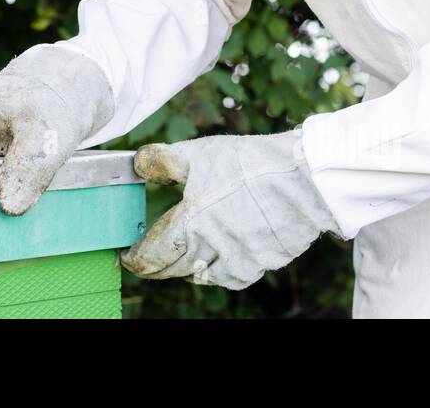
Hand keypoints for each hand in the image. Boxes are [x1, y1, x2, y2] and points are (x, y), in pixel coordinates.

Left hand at [120, 129, 340, 289]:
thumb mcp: (198, 154)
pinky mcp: (263, 263)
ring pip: (203, 276)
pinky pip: (233, 275)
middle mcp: (212, 250)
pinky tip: (219, 256)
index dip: (137, 260)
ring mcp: (240, 260)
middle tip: (148, 262)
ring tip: (182, 258)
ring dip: (188, 269)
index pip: (153, 254)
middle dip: (158, 267)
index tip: (128, 258)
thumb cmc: (248, 164)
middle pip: (175, 270)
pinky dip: (221, 269)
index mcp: (191, 224)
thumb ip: (162, 161)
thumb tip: (137, 164)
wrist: (301, 178)